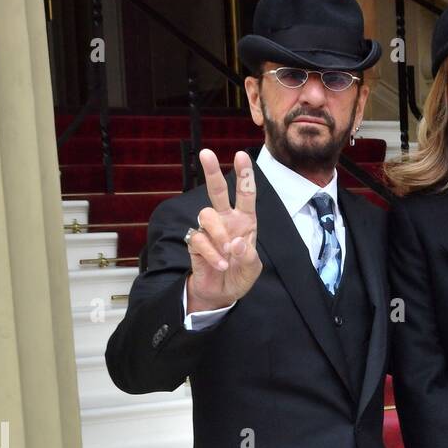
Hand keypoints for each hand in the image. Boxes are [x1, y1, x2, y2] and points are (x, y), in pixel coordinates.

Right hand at [185, 149, 261, 312]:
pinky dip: (211, 253)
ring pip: (206, 214)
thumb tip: (236, 242)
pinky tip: (219, 264)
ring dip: (217, 233)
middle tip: (206, 154)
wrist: (221, 294)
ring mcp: (209, 230)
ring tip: (227, 252)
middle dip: (212, 172)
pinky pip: (199, 238)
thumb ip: (248, 256)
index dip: (244, 175)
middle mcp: (226, 220)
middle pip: (217, 191)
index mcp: (244, 221)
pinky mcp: (195, 242)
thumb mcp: (252, 269)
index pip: (245, 194)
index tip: (241, 155)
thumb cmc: (239, 275)